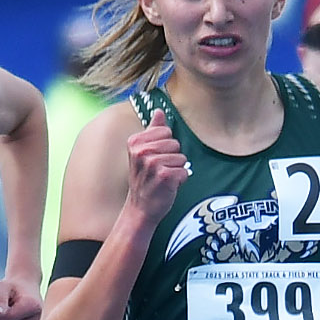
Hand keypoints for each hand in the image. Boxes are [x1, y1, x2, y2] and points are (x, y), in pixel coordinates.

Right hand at [125, 108, 189, 224]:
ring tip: (163, 179)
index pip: (166, 131)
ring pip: (181, 158)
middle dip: (172, 158)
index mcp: (135, 141)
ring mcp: (152, 164)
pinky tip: (168, 187)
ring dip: (176, 170)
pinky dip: (180, 181)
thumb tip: (159, 110)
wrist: (140, 209)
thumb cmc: (145, 180)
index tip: (154, 159)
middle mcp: (141, 151)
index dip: (165, 146)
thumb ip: (152, 130)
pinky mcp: (164, 176)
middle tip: (159, 172)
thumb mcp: (143, 153)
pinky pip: (184, 171)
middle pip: (175, 143)